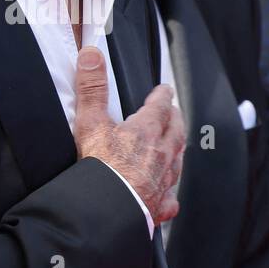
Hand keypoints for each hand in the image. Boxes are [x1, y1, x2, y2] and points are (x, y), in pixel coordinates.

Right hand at [72, 46, 184, 223]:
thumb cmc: (101, 170)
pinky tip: (168, 196)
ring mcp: (163, 182)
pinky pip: (170, 199)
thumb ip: (92, 88)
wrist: (106, 210)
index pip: (160, 107)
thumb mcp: (91, 122)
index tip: (164, 90)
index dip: (162, 96)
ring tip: (175, 147)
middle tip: (174, 113)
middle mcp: (161, 156)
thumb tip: (92, 57)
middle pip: (176, 132)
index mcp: (146, 132)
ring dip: (176, 152)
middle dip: (175, 120)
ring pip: (177, 162)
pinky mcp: (159, 205)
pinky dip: (169, 195)